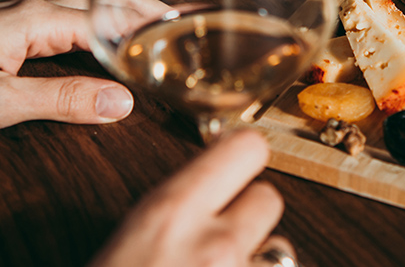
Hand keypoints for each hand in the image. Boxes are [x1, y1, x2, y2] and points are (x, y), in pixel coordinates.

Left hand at [0, 0, 167, 139]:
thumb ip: (61, 100)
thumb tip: (120, 101)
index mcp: (34, 20)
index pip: (111, 16)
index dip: (152, 23)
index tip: (189, 27)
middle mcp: (26, 10)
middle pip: (100, 5)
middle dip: (143, 12)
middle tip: (182, 24)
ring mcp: (8, 18)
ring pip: (78, 11)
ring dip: (117, 16)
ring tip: (150, 28)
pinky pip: (56, 22)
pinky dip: (88, 26)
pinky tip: (90, 40)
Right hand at [90, 130, 291, 266]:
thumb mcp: (125, 242)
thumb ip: (168, 213)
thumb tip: (197, 197)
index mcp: (171, 214)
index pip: (245, 149)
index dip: (242, 154)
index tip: (237, 159)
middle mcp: (216, 245)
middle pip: (269, 198)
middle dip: (249, 214)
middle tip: (222, 232)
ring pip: (279, 247)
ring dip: (255, 255)